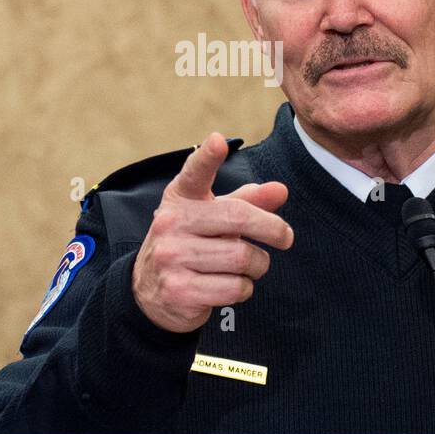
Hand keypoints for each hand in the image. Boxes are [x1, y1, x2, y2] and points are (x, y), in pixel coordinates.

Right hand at [131, 132, 293, 333]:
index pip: (194, 174)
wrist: (149, 291)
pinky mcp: (179, 290)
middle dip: (273, 230)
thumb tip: (280, 190)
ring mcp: (172, 257)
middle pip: (239, 219)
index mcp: (181, 198)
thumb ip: (246, 201)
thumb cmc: (192, 243)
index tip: (218, 141)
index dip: (207, 157)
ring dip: (258, 265)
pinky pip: (235, 288)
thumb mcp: (212, 216)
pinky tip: (231, 284)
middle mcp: (171, 223)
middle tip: (285, 238)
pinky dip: (245, 288)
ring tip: (249, 266)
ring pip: (243, 258)